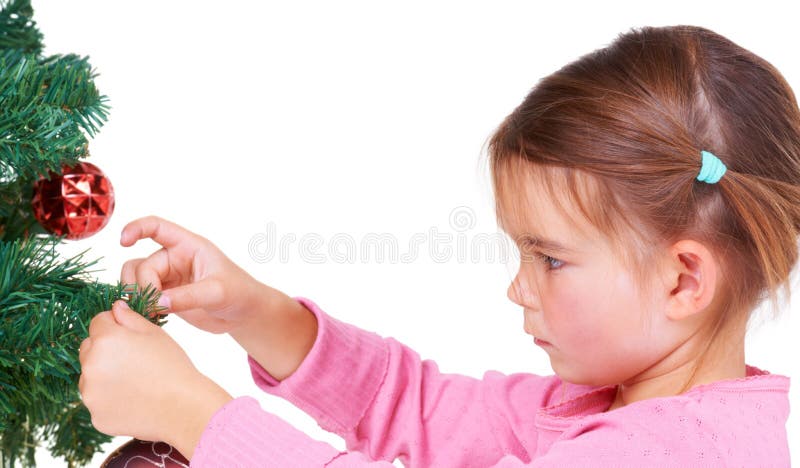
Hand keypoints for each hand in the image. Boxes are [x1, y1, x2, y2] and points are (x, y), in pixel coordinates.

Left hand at [78, 300, 232, 457]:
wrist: (184, 407)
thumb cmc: (173, 366)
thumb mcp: (155, 334)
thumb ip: (130, 318)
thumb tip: (116, 307)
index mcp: (105, 340)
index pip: (97, 322)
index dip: (114, 325)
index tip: (131, 336)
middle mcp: (90, 366)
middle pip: (88, 349)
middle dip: (104, 350)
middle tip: (133, 360)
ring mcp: (90, 394)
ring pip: (90, 377)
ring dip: (104, 376)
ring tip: (135, 382)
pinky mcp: (95, 416)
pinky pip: (98, 402)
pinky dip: (110, 400)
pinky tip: (134, 400)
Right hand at [120, 215, 272, 334]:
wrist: (243, 313)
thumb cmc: (238, 293)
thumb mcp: (217, 292)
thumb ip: (188, 297)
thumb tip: (157, 302)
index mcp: (189, 246)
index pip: (157, 227)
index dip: (137, 228)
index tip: (123, 241)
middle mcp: (174, 258)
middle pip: (141, 265)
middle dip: (143, 285)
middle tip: (154, 306)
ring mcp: (168, 277)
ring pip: (135, 280)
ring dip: (135, 295)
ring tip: (150, 312)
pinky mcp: (165, 295)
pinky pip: (141, 296)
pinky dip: (140, 306)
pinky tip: (149, 318)